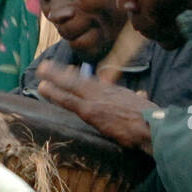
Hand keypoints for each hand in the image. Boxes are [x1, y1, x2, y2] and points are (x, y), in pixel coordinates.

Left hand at [35, 61, 154, 150]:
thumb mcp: (143, 103)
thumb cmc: (151, 118)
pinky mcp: (90, 111)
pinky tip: (44, 88)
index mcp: (115, 91)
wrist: (151, 126)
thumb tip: (141, 94)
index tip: (69, 71)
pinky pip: (68, 100)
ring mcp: (95, 100)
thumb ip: (138, 98)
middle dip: (61, 72)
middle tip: (46, 66)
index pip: (93, 83)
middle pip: (79, 79)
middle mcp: (104, 91)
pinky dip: (55, 93)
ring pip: (70, 85)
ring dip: (54, 77)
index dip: (79, 78)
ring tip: (40, 71)